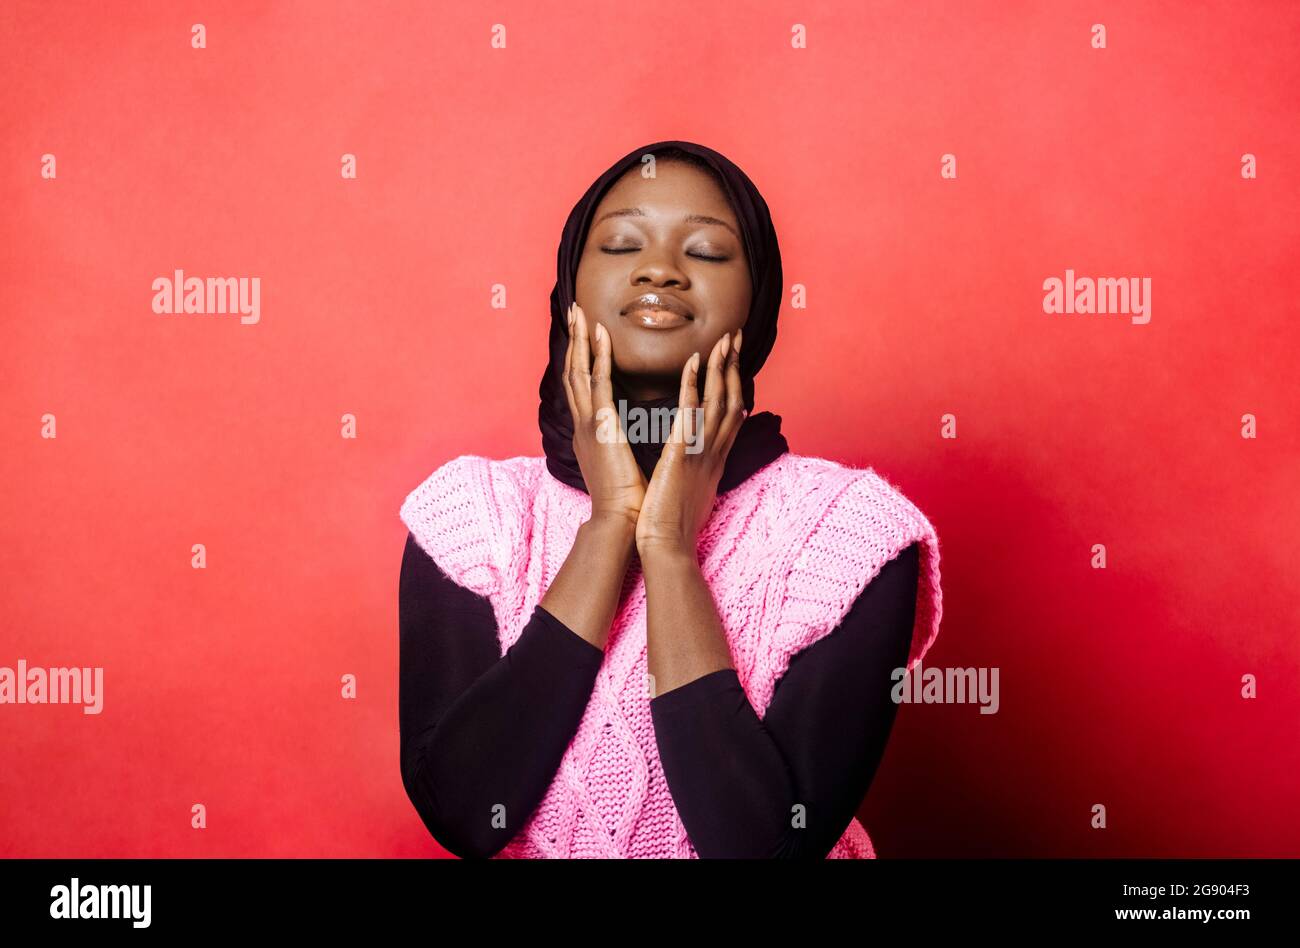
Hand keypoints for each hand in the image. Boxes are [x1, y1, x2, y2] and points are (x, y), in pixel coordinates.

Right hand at [562, 301, 646, 527]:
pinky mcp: (602, 428)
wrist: (621, 524)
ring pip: (578, 372)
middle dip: (573, 340)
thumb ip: (618, 444)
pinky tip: (600, 335)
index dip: (581, 357)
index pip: (582, 387)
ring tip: (579, 312)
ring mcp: (589, 426)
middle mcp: (583, 425)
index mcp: (589, 434)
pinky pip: (598, 384)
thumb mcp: (620, 464)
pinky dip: (598, 356)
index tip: (584, 333)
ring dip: (580, 339)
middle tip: (573, 310)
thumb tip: (623, 434)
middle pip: (572, 372)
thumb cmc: (627, 501)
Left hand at [635, 328, 744, 556]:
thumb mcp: (691, 490)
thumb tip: (697, 460)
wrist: (666, 546)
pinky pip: (691, 413)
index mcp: (714, 459)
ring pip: (719, 401)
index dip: (735, 386)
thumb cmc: (673, 524)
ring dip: (723, 367)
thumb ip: (697, 469)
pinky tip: (695, 362)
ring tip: (724, 339)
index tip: (733, 362)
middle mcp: (715, 452)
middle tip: (735, 337)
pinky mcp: (683, 454)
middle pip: (733, 400)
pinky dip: (694, 385)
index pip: (731, 415)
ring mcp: (702, 452)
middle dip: (735, 367)